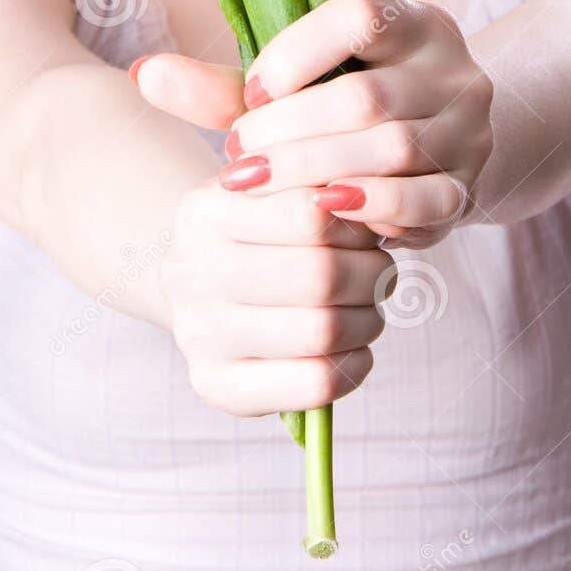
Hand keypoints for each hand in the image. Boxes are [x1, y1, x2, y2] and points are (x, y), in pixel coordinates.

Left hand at [134, 0, 493, 249]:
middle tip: (238, 155)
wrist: (431, 151)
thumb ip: (223, 86)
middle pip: (366, 97)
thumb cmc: (342, 109)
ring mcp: (467, 128)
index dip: (296, 54)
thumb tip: (142, 76)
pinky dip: (373, 207)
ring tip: (262, 184)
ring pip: (393, 149)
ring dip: (316, 171)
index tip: (252, 92)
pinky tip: (323, 211)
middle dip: (290, 132)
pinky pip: (428, 199)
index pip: (359, 16)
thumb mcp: (290, 90)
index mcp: (411, 20)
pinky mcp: (470, 184)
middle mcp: (452, 66)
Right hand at [157, 179, 390, 416]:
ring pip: (323, 332)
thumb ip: (317, 184)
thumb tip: (365, 203)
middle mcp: (192, 275)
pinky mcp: (218, 386)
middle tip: (379, 271)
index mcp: (206, 214)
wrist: (198, 284)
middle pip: (321, 277)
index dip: (356, 226)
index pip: (310, 215)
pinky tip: (353, 349)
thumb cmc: (253, 233)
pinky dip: (354, 365)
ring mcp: (201, 336)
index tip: (365, 231)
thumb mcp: (272, 189)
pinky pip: (314, 383)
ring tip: (366, 307)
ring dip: (368, 319)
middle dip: (371, 275)